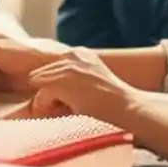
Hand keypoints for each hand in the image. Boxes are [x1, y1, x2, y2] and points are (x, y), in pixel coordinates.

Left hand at [21, 47, 139, 124]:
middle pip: (39, 76)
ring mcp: (65, 68)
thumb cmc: (114, 103)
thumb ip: (72, 78)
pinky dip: (48, 110)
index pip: (48, 68)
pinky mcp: (59, 83)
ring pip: (37, 87)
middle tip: (67, 107)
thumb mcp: (92, 80)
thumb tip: (43, 89)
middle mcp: (71, 55)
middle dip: (47, 93)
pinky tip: (69, 113)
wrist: (129, 110)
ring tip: (70, 110)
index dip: (53, 87)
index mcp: (79, 53)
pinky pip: (40, 99)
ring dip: (48, 102)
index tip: (69, 99)